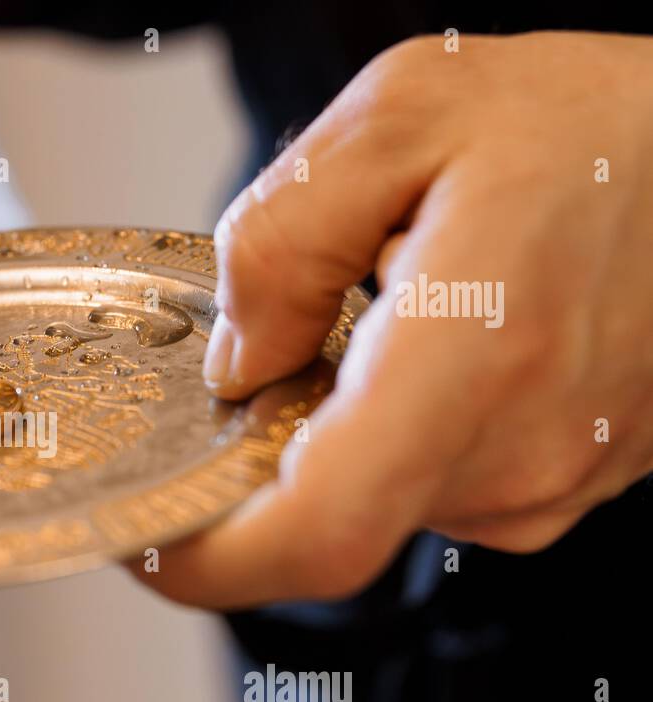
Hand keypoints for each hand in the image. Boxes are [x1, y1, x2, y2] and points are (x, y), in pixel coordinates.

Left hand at [135, 31, 652, 608]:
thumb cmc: (582, 122)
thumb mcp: (399, 115)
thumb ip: (281, 244)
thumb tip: (237, 364)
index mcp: (473, 358)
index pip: (319, 533)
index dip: (208, 563)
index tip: (142, 541)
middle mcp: (517, 452)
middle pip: (324, 514)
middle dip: (266, 447)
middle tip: (281, 334)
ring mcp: (549, 484)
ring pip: (376, 497)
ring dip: (341, 426)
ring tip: (388, 308)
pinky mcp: (563, 484)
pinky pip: (435, 483)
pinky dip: (395, 429)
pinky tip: (435, 338)